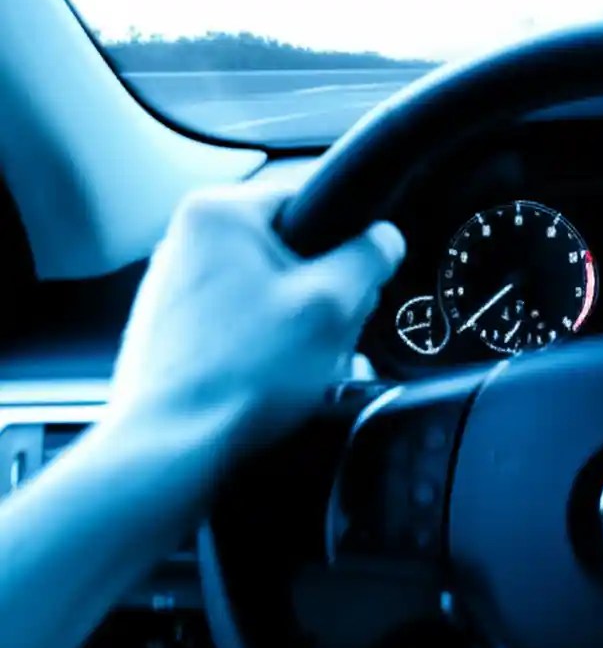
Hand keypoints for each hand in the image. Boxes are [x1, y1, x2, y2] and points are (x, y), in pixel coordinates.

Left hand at [111, 182, 403, 455]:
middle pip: (291, 251)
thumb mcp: (334, 305)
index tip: (356, 286)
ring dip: (295, 325)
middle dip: (320, 293)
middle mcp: (185, 239)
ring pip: (269, 292)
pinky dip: (263, 347)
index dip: (350, 246)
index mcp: (218, 213)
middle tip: (327, 332)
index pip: (313, 200)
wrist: (177, 447)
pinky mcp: (173, 329)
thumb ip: (370, 257)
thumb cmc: (244, 374)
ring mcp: (174, 286)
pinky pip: (242, 324)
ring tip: (294, 363)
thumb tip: (384, 238)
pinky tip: (268, 378)